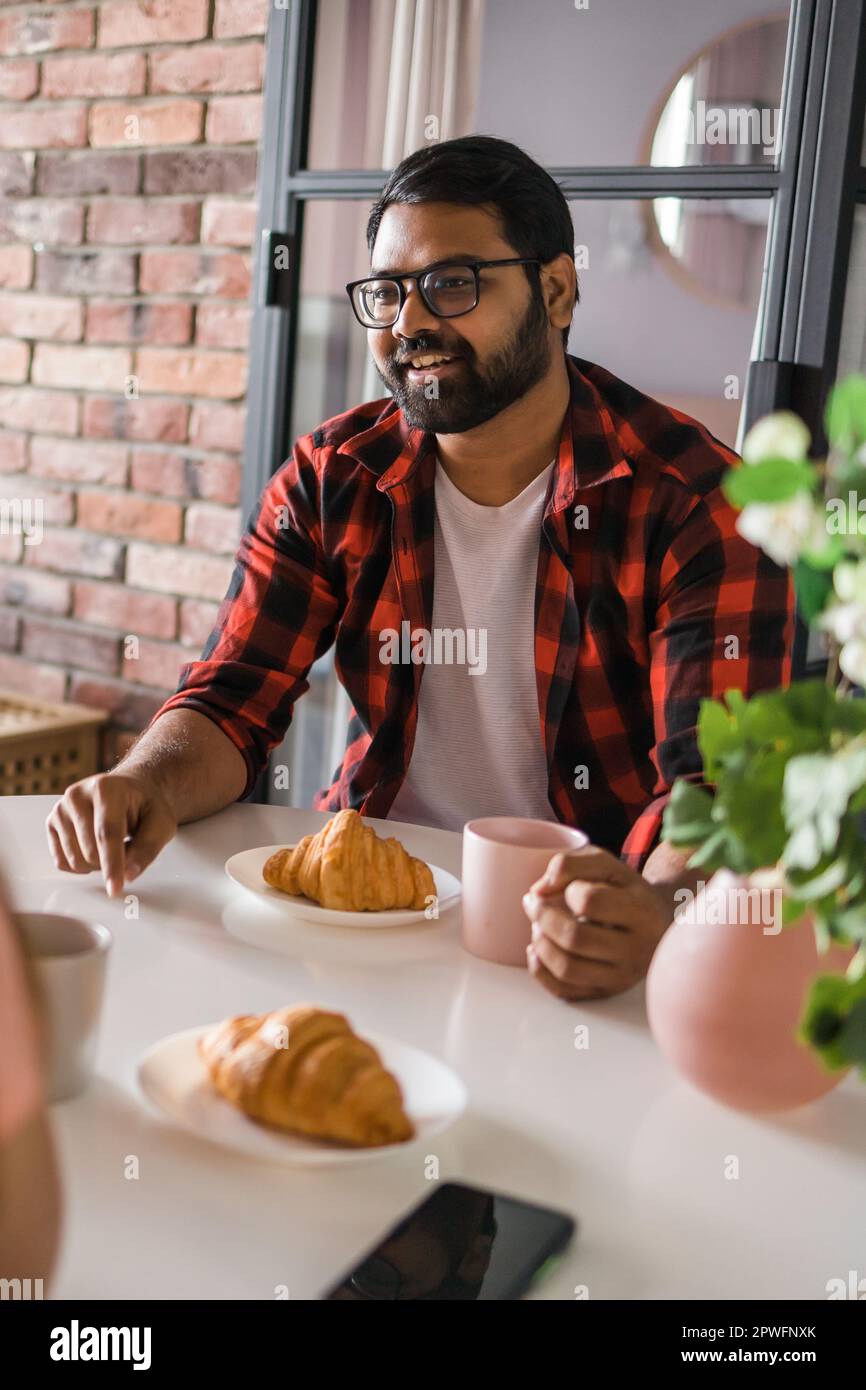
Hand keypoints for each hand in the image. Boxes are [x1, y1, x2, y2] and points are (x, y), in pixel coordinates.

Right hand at [45, 772, 176, 898]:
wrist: (129, 791)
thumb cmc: (145, 805)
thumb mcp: (161, 823)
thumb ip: (147, 848)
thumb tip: (128, 874)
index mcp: (107, 789)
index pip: (107, 833)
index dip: (112, 864)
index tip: (115, 888)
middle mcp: (78, 795)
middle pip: (90, 850)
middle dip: (112, 862)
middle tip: (129, 847)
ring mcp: (61, 809)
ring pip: (75, 860)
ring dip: (97, 865)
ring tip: (113, 844)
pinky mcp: (52, 823)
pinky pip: (62, 862)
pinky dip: (82, 865)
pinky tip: (95, 848)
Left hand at [522, 844, 670, 1000]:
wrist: (655, 923)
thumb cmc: (625, 890)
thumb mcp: (605, 865)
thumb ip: (569, 864)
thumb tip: (538, 892)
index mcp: (642, 911)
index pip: (590, 901)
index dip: (569, 890)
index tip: (570, 888)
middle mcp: (637, 949)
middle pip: (575, 939)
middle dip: (543, 917)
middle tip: (532, 903)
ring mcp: (622, 976)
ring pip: (567, 969)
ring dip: (540, 944)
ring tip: (537, 927)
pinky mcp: (606, 992)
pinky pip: (564, 991)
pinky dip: (540, 970)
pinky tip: (537, 950)